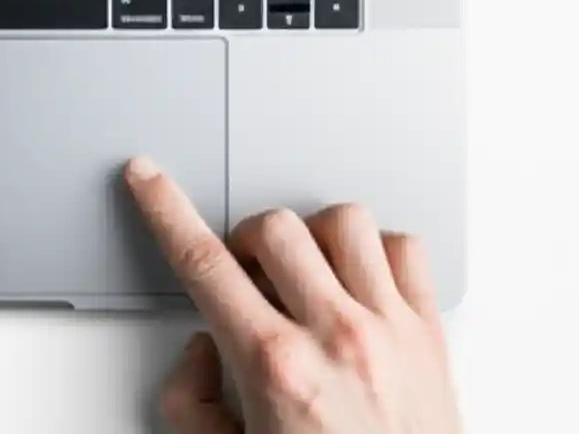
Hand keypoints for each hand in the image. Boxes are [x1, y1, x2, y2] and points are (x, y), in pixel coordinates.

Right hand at [125, 157, 459, 433]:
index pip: (203, 263)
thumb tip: (201, 348)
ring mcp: (389, 329)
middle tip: (245, 275)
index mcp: (276, 368)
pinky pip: (404, 248)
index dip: (165, 209)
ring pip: (343, 222)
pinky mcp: (429, 333)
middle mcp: (336, 337)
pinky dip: (375, 251)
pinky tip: (356, 280)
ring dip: (311, 237)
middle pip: (273, 228)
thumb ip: (192, 400)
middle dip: (245, 240)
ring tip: (304, 273)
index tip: (148, 178)